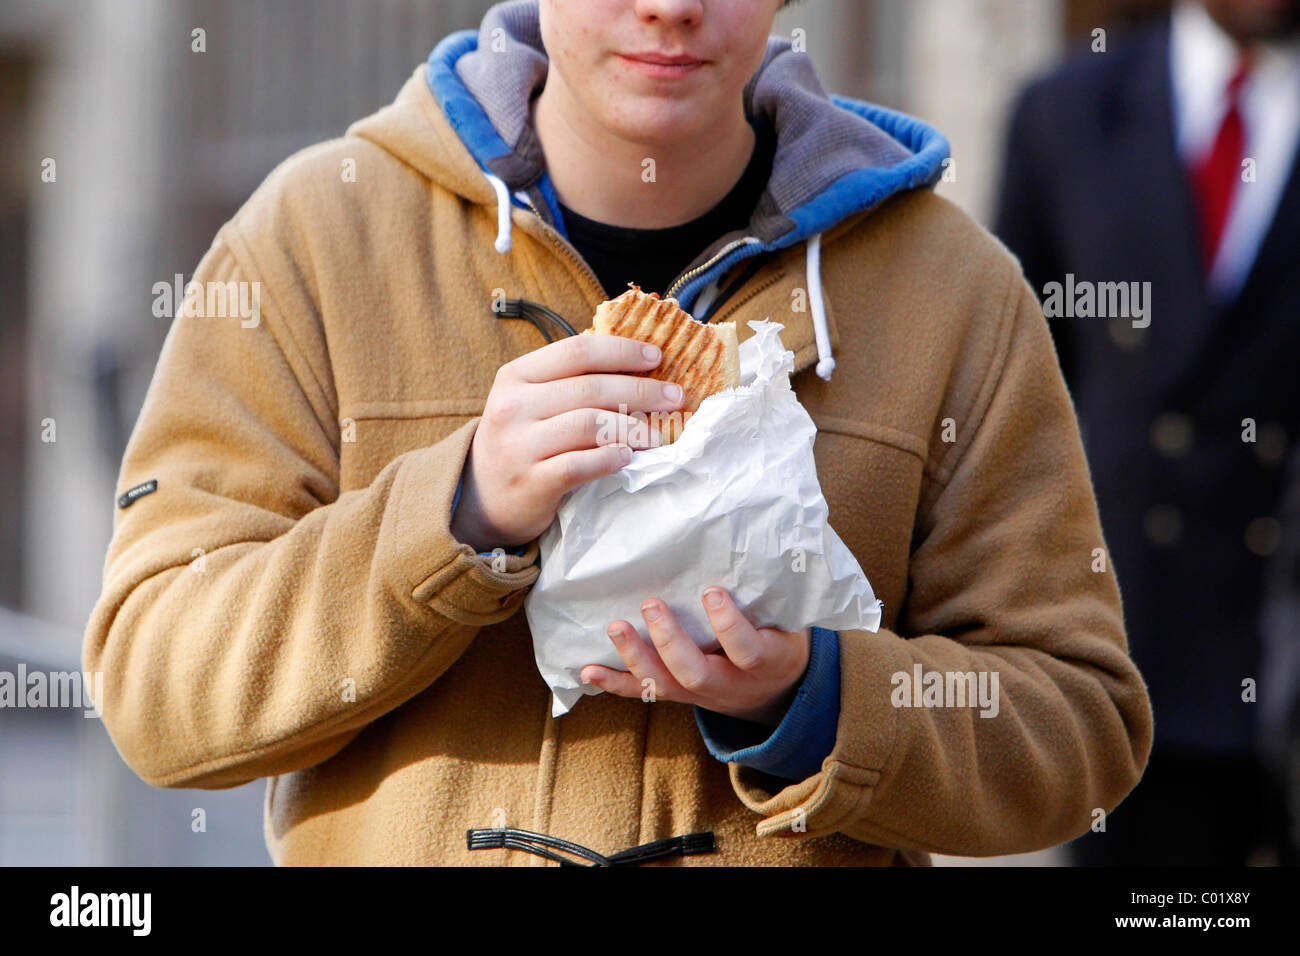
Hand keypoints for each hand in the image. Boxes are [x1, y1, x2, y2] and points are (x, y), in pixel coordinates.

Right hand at [451, 332, 684, 550]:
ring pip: (588, 424)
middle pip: (590, 388)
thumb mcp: (532, 402)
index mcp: (516, 375)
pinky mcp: (530, 481)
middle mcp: (513, 406)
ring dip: (632, 428)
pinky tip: (628, 457)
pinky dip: (609, 458)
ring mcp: (519, 445)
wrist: (482, 498)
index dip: (621, 351)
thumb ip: (571, 382)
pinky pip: (579, 465)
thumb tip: (639, 364)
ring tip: (658, 435)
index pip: (577, 350)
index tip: (657, 357)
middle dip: (642, 390)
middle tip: (675, 397)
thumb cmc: (522, 442)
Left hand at [581, 586, 811, 726]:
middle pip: (695, 673)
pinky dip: (614, 683)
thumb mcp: (789, 620)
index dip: (728, 624)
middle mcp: (731, 684)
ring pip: (665, 684)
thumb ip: (771, 595)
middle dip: (670, 641)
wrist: (778, 691)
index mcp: (766, 662)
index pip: (747, 649)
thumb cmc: (780, 638)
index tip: (711, 591)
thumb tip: (756, 542)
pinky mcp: (679, 696)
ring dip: (636, 657)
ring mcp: (701, 695)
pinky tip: (588, 670)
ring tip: (615, 626)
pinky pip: (644, 693)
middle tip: (651, 604)